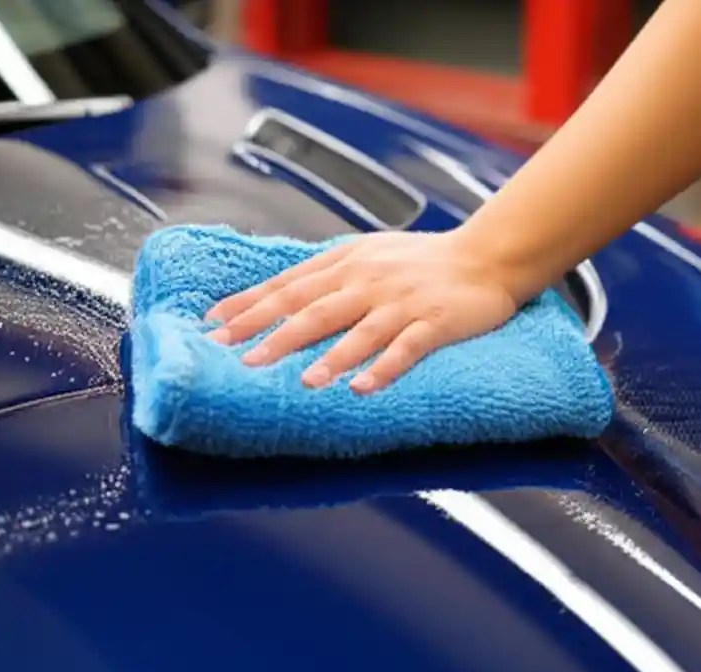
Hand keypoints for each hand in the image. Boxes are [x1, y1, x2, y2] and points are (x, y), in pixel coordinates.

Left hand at [204, 230, 518, 393]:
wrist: (488, 256)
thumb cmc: (423, 260)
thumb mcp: (368, 253)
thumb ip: (327, 272)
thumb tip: (276, 295)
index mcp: (348, 262)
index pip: (289, 284)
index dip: (250, 304)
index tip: (213, 325)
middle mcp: (369, 279)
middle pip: (315, 307)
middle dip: (274, 332)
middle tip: (240, 357)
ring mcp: (403, 301)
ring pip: (360, 330)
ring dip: (330, 356)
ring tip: (302, 381)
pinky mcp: (436, 321)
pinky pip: (407, 347)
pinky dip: (385, 367)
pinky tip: (363, 388)